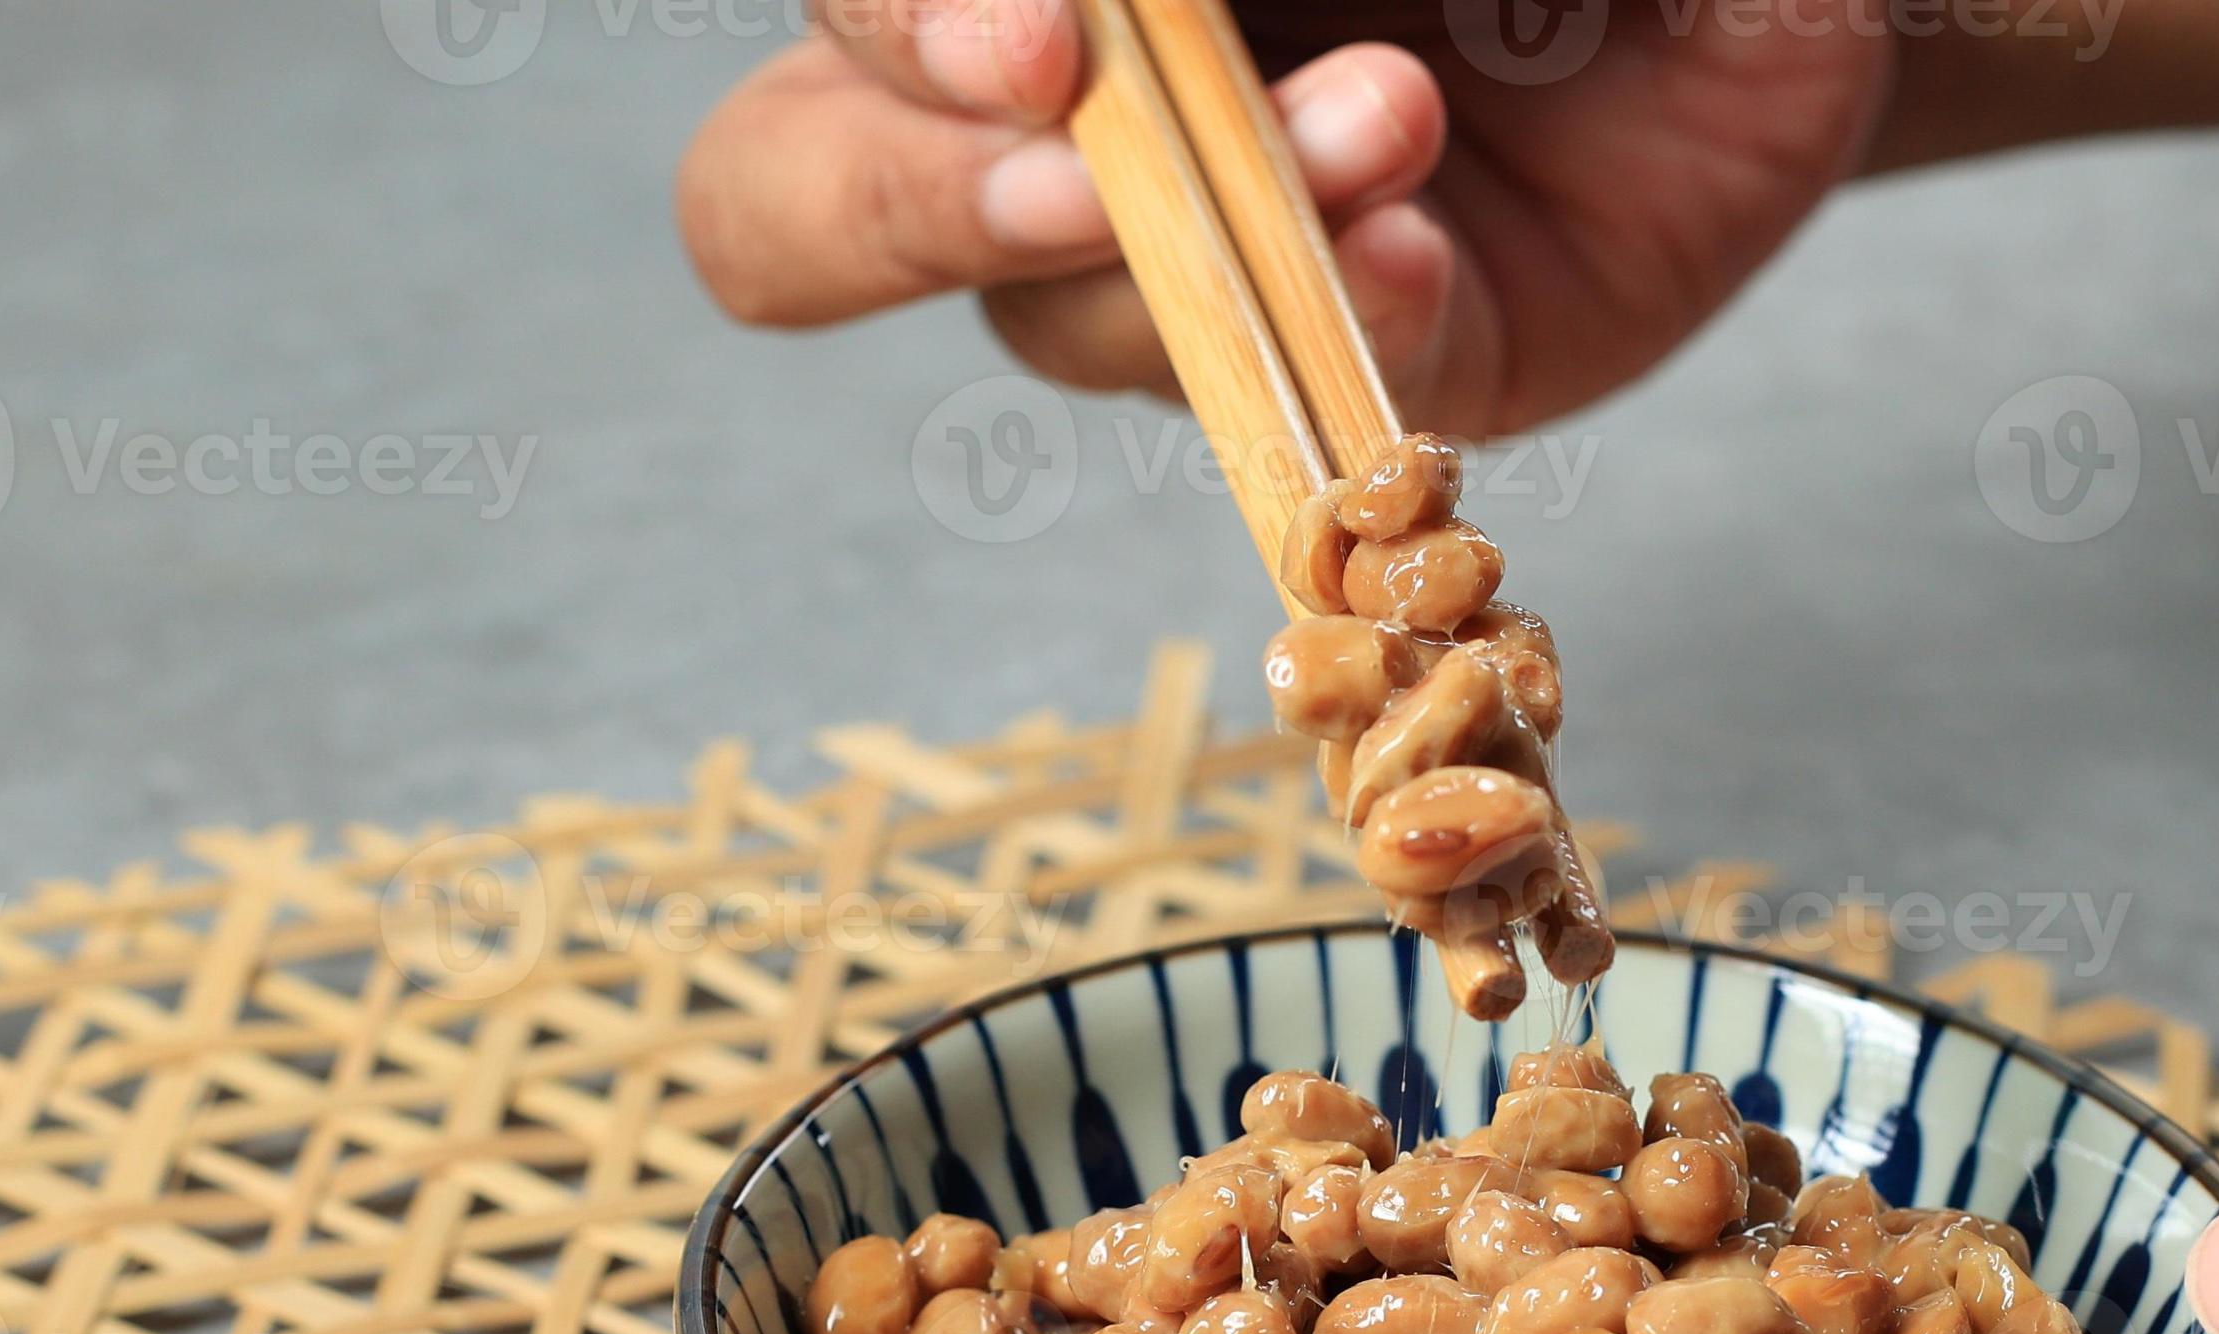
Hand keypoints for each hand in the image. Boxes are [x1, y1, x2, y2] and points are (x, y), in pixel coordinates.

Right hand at [674, 0, 1891, 433]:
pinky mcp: (1355, 370)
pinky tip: (1431, 253)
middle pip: (787, 195)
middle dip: (907, 190)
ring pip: (1050, 322)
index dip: (890, 17)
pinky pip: (1277, 409)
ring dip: (1188, 246)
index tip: (1041, 35)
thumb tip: (1124, 20)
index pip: (852, 7)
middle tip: (1065, 147)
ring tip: (1391, 132)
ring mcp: (1194, 253)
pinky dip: (1342, 337)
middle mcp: (1060, 102)